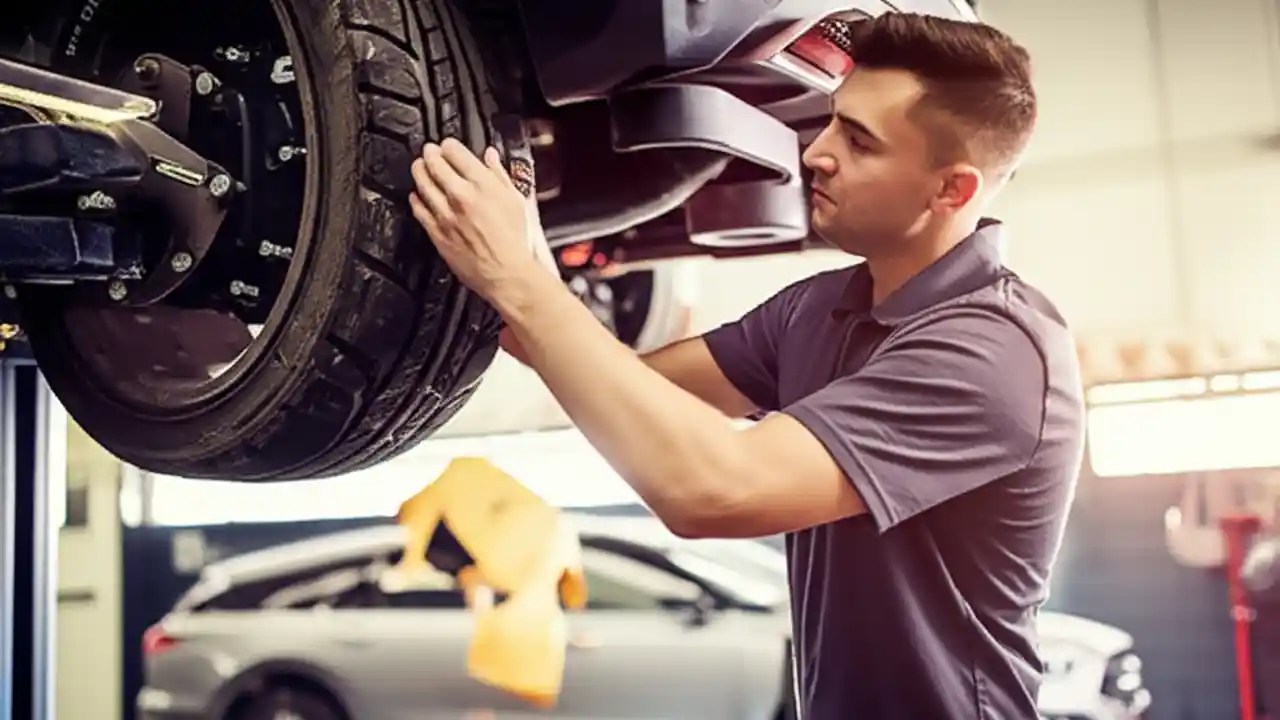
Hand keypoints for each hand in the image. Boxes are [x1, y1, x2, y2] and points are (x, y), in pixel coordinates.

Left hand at [409, 138, 553, 306]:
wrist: (506, 273)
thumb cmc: (515, 241)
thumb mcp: (516, 200)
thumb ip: (500, 175)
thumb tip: (491, 158)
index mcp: (482, 185)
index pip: (455, 152)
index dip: (449, 145)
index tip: (448, 145)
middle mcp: (461, 196)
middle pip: (435, 164)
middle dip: (430, 153)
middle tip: (429, 151)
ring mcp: (446, 215)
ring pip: (423, 184)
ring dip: (420, 172)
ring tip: (420, 167)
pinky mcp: (437, 232)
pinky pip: (419, 210)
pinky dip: (416, 199)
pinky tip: (417, 196)